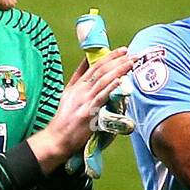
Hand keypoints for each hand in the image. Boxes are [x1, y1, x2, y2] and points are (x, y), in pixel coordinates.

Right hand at [28, 49, 135, 172]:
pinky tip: (120, 80)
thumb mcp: (68, 95)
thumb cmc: (64, 120)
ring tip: (131, 63)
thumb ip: (78, 79)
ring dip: (119, 70)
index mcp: (77, 85)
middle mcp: (81, 90)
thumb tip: (86, 63)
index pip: (94, 66)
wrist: (57, 139)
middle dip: (118, 60)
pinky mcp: (88, 113)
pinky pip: (101, 97)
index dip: (109, 56)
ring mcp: (85, 101)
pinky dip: (111, 87)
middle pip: (101, 70)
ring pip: (103, 80)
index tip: (122, 50)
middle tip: (132, 53)